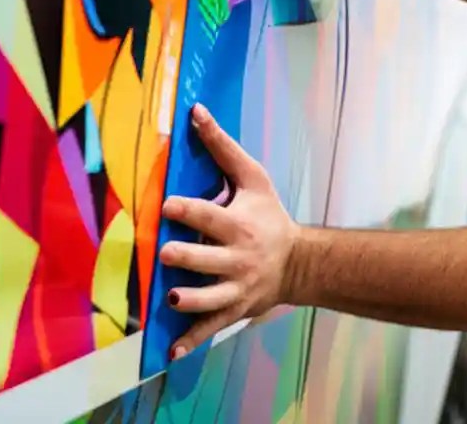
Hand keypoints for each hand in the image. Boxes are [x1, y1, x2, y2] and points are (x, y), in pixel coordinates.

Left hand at [158, 104, 298, 358]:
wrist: (299, 263)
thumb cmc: (270, 215)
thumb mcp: (254, 178)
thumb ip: (222, 148)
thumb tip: (196, 111)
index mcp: (239, 226)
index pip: (211, 217)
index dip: (189, 210)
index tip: (167, 205)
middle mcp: (237, 260)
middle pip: (208, 261)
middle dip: (187, 258)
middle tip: (167, 252)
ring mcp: (235, 289)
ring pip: (209, 299)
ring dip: (188, 300)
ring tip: (170, 296)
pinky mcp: (232, 311)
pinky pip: (210, 328)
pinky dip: (191, 342)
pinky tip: (170, 354)